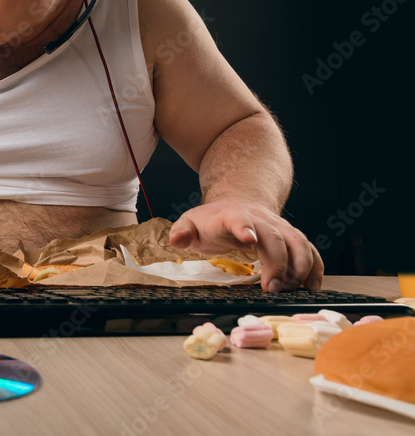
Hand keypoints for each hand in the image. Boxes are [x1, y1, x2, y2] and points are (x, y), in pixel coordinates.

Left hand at [169, 200, 323, 292]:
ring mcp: (280, 227)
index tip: (248, 239)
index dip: (245, 228)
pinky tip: (311, 287)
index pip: (240, 220)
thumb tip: (176, 240)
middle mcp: (261, 220)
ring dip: (300, 268)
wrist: (238, 201)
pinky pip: (311, 251)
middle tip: (272, 289)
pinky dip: (315, 269)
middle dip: (277, 264)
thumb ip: (182, 231)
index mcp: (232, 216)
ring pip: (299, 243)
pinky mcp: (292, 238)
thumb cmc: (213, 220)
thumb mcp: (190, 222)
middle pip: (276, 238)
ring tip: (292, 290)